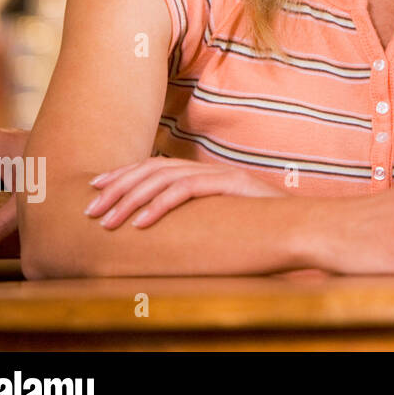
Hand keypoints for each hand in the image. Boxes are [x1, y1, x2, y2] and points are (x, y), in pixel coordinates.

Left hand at [85, 157, 288, 228]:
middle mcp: (208, 169)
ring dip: (131, 200)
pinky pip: (187, 192)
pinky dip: (160, 206)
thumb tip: (159, 225)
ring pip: (164, 178)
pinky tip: (141, 224)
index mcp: (203, 174)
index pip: (155, 166)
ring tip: (108, 220)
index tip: (94, 188)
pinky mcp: (230, 185)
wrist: (302, 223)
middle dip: (117, 188)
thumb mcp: (219, 219)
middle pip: (153, 169)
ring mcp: (219, 175)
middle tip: (90, 209)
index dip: (123, 175)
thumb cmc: (260, 228)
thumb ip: (194, 216)